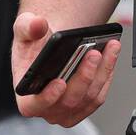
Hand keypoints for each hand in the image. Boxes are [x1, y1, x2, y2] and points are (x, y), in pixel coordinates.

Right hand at [11, 12, 120, 127]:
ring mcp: (67, 110)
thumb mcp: (24, 28)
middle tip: (93, 53)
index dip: (47, 98)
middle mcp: (46, 108)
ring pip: (88, 97)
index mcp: (26, 95)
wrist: (52, 46)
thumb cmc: (34, 44)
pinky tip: (111, 54)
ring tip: (109, 48)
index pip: (33, 105)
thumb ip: (27, 26)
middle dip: (84, 76)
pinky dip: (107, 73)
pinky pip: (100, 95)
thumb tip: (37, 24)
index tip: (60, 82)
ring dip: (102, 71)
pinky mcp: (85, 105)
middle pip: (68, 100)